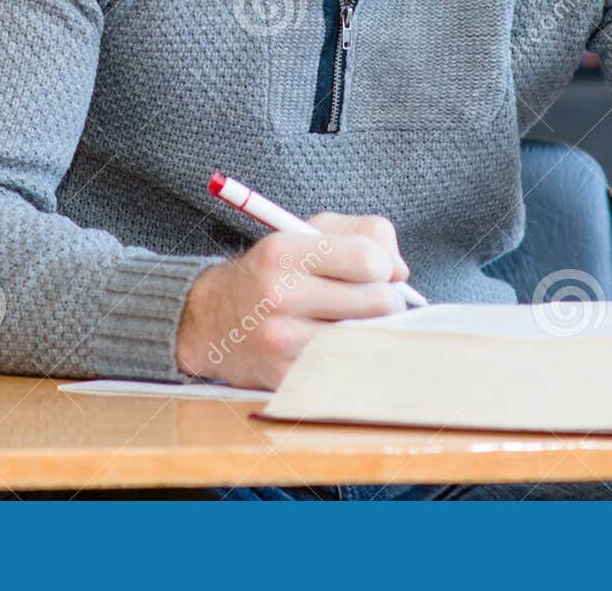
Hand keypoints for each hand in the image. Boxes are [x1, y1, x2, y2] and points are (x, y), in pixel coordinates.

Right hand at [175, 213, 411, 389]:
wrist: (209, 320)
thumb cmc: (272, 270)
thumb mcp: (307, 231)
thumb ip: (364, 233)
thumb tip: (402, 273)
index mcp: (285, 251)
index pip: (369, 260)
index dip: (386, 265)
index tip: (379, 270)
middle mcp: (281, 295)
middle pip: (378, 303)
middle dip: (388, 301)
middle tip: (376, 300)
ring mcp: (282, 343)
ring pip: (368, 339)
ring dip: (373, 331)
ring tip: (358, 321)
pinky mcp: (286, 380)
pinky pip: (348, 370)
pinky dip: (354, 359)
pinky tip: (340, 347)